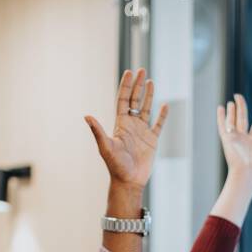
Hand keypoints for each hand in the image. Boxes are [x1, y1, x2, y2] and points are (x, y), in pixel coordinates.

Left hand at [86, 68, 168, 191]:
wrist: (129, 181)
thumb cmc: (116, 166)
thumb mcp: (106, 147)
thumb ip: (98, 131)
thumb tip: (87, 116)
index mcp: (120, 124)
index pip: (123, 100)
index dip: (126, 86)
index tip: (130, 72)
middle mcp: (131, 125)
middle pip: (134, 100)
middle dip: (137, 85)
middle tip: (142, 70)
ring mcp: (142, 132)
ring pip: (146, 109)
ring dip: (148, 96)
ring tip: (151, 81)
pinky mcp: (152, 141)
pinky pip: (158, 125)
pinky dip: (162, 115)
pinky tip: (165, 106)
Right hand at [218, 94, 251, 190]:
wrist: (246, 176)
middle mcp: (243, 139)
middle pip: (242, 119)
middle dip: (241, 107)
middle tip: (238, 96)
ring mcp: (235, 139)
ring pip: (233, 121)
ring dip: (232, 111)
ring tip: (232, 100)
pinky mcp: (227, 140)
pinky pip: (223, 126)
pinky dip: (221, 117)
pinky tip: (221, 108)